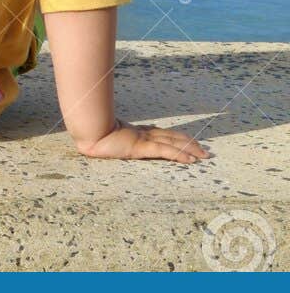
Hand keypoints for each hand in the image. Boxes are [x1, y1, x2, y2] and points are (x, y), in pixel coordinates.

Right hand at [77, 121, 209, 163]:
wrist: (88, 133)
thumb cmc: (93, 135)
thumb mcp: (106, 139)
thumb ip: (112, 139)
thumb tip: (106, 141)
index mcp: (135, 133)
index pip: (161, 134)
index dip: (176, 137)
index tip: (188, 141)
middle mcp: (143, 134)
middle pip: (171, 137)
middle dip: (189, 142)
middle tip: (204, 150)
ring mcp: (143, 140)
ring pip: (172, 143)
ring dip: (190, 149)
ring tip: (204, 155)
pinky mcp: (142, 147)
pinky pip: (165, 151)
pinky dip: (179, 155)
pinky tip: (191, 160)